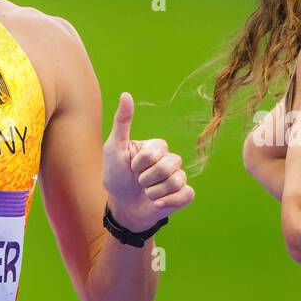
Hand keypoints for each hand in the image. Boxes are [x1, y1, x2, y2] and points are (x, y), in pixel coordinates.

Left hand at [102, 91, 195, 232]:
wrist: (121, 206)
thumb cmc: (116, 175)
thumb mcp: (114, 148)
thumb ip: (121, 122)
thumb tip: (126, 94)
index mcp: (157, 147)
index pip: (156, 151)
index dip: (139, 163)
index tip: (130, 167)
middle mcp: (170, 160)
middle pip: (169, 165)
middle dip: (146, 179)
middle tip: (138, 182)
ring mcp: (178, 177)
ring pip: (176, 181)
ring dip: (153, 192)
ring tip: (146, 193)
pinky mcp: (183, 195)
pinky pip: (186, 194)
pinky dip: (168, 201)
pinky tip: (156, 203)